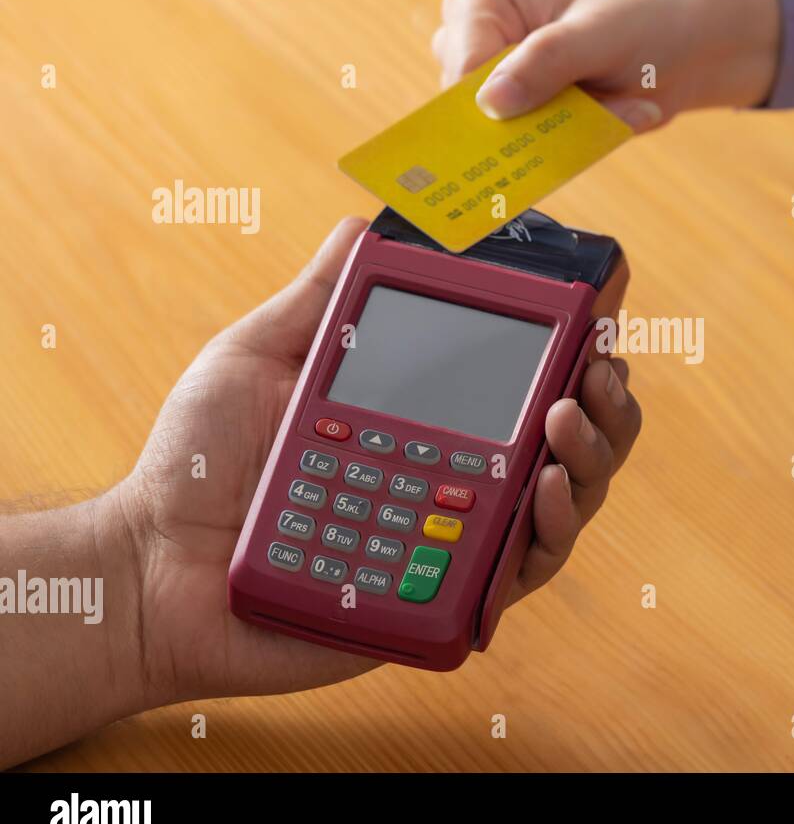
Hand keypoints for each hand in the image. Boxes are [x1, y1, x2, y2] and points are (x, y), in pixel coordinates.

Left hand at [121, 216, 640, 703]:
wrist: (155, 565)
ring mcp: (455, 539)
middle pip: (571, 444)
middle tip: (598, 365)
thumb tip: (366, 225)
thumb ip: (322, 298)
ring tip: (569, 415)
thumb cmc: (200, 465)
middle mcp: (457, 480)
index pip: (523, 384)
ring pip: (568, 504)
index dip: (575, 353)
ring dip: (591, 455)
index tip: (597, 316)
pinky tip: (547, 486)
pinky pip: (525, 570)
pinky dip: (551, 528)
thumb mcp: (259, 355)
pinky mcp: (445, 598)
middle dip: (607, 400)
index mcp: (427, 421)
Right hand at [433, 0, 780, 131]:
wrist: (685, 52)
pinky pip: (531, 160)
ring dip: (562, 136)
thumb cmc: (641, 23)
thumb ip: (546, 62)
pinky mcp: (526, 128)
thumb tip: (491, 103)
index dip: (488, 100)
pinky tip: (613, 114)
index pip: (461, 66)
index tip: (534, 108)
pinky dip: (576, 150)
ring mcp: (500, 94)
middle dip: (531, 123)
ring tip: (609, 102)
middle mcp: (477, 50)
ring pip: (500, 144)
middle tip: (586, 104)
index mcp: (481, 7)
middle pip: (469, 113)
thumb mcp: (598, 35)